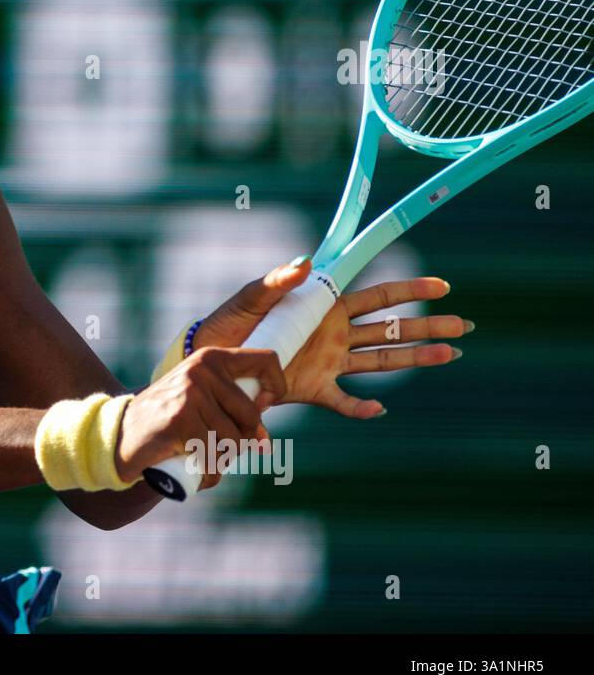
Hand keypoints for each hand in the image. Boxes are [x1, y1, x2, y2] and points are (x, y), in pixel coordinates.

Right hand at [116, 346, 284, 487]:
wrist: (120, 435)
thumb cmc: (168, 422)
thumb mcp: (201, 404)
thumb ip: (233, 413)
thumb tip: (265, 442)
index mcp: (210, 358)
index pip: (266, 359)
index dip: (276, 387)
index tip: (263, 409)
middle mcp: (202, 370)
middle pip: (252, 416)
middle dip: (240, 441)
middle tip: (214, 446)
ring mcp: (191, 394)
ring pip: (234, 441)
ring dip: (221, 460)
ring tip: (198, 456)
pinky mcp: (181, 421)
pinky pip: (214, 456)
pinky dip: (207, 473)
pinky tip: (191, 468)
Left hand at [192, 257, 468, 418]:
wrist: (209, 361)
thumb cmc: (229, 323)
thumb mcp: (251, 298)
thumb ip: (277, 282)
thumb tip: (305, 264)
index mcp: (325, 307)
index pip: (376, 296)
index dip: (409, 289)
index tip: (442, 285)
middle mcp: (335, 335)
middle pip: (391, 329)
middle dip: (428, 326)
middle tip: (465, 325)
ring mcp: (327, 363)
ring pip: (381, 361)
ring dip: (414, 358)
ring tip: (451, 356)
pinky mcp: (310, 389)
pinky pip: (342, 401)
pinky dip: (360, 408)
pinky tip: (381, 410)